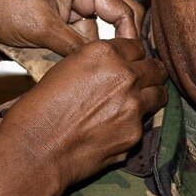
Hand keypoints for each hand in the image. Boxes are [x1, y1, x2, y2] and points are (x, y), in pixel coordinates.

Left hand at [0, 0, 142, 56]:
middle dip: (119, 42)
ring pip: (101, 28)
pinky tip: (76, 65)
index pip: (123, 9)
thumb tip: (105, 65)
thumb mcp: (41, 29)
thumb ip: (76, 46)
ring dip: (97, 49)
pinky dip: (81, 49)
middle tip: (120, 69)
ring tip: (93, 71)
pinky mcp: (63, 12)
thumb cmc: (1, 5)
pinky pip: (83, 32)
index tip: (129, 64)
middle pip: (119, 14)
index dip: (130, 38)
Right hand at [0, 36, 167, 189]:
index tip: (129, 65)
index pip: (137, 47)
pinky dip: (133, 126)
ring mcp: (133, 106)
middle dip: (150, 75)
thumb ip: (97, 65)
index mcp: (104, 53)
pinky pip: (143, 125)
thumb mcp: (65, 69)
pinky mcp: (135, 134)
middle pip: (156, 69)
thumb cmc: (40, 110)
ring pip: (159, 95)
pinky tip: (112, 130)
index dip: (132, 57)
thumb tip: (113, 69)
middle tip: (142, 82)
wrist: (36, 148)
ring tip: (133, 105)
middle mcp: (124, 75)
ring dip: (150, 97)